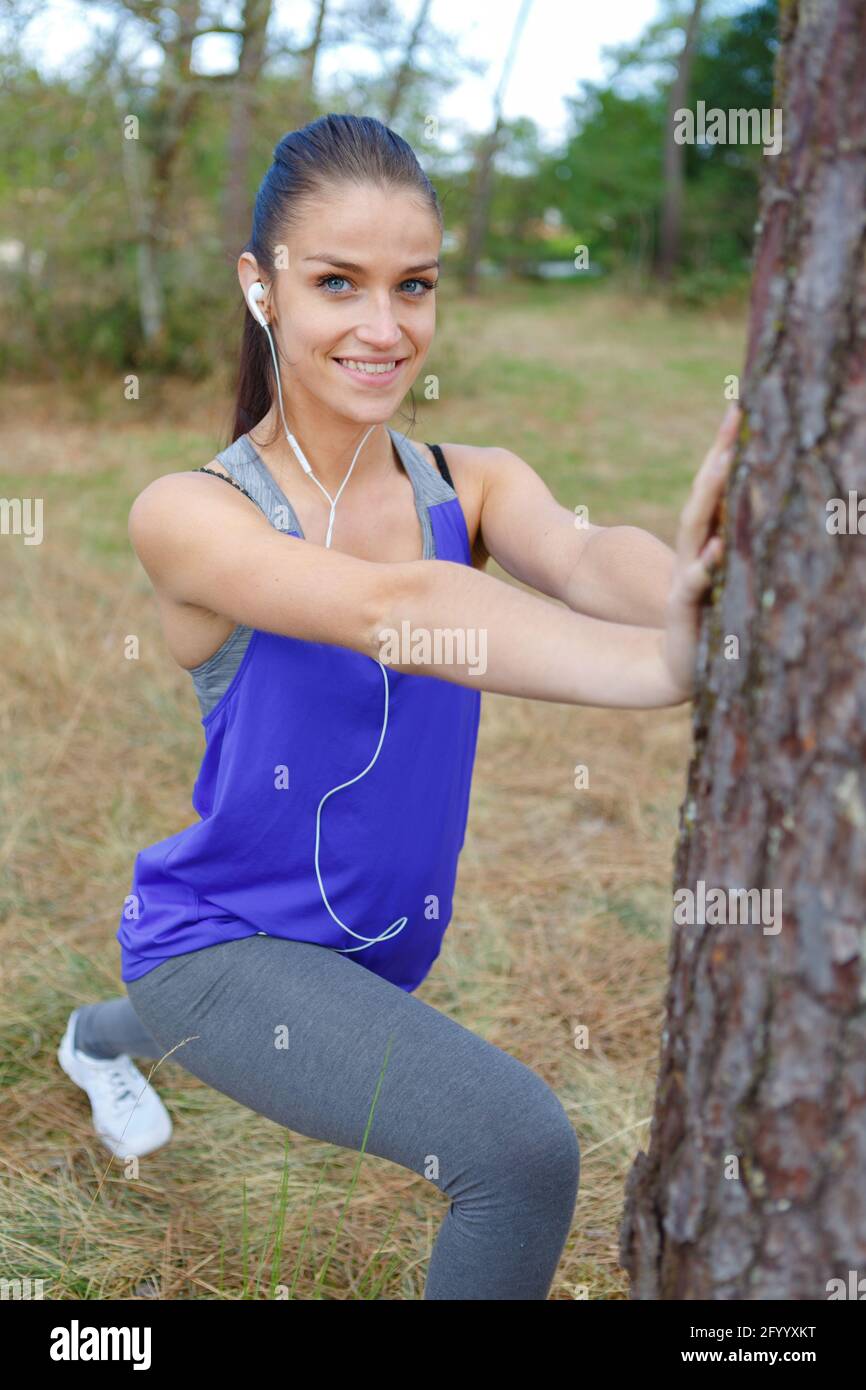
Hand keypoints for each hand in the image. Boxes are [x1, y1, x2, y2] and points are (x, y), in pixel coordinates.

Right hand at [662, 404, 739, 697]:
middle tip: (736, 418)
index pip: (713, 487)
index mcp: (702, 541)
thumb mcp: (715, 577)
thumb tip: (741, 511)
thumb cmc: (701, 620)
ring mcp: (687, 576)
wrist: (676, 665)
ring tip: (726, 462)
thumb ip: (723, 545)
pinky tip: (718, 547)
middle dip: (720, 456)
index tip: (741, 408)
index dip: (724, 448)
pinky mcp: (685, 607)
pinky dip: (706, 564)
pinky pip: (698, 582)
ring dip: (711, 494)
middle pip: (704, 495)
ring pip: (698, 528)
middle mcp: (693, 551)